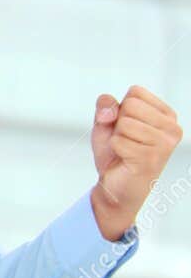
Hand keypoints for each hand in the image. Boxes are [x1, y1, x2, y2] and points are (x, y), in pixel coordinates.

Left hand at [89, 86, 181, 240]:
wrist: (115, 184)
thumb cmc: (116, 152)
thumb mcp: (106, 121)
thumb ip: (106, 105)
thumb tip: (109, 111)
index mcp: (166, 115)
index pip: (135, 92)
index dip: (121, 109)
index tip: (127, 127)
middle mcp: (172, 128)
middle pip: (130, 105)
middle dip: (118, 123)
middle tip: (126, 141)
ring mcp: (165, 144)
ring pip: (125, 123)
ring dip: (117, 137)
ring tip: (127, 150)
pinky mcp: (151, 158)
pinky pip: (118, 141)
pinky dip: (115, 149)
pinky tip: (126, 159)